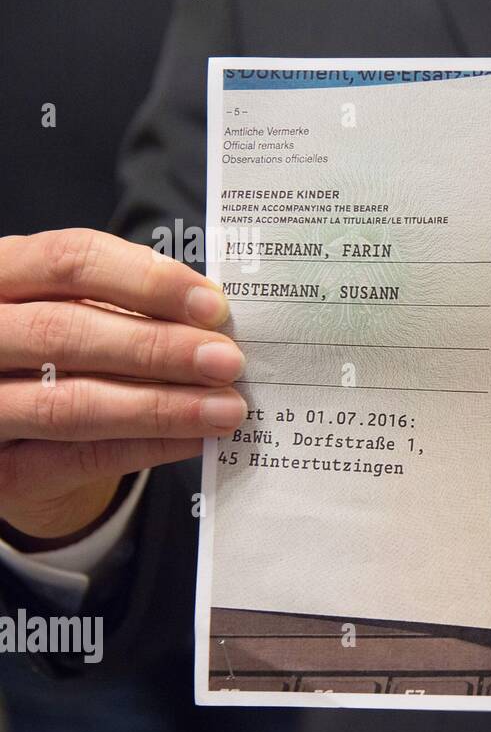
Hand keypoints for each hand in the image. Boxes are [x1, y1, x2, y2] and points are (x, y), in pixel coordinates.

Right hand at [0, 229, 244, 538]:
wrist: (17, 437)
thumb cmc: (60, 356)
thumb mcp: (79, 312)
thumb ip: (132, 307)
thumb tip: (214, 320)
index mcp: (1, 275)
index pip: (68, 261)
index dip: (147, 281)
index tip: (213, 306)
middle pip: (65, 331)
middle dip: (158, 347)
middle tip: (226, 361)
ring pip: (69, 404)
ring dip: (161, 406)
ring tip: (225, 409)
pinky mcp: (0, 470)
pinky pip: (78, 458)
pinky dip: (147, 447)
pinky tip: (195, 440)